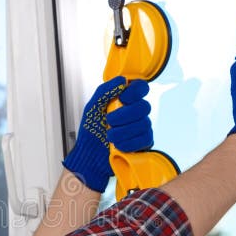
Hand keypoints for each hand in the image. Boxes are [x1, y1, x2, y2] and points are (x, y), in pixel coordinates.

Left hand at [63, 77, 153, 191]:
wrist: (90, 155)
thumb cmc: (91, 130)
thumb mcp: (92, 107)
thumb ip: (105, 91)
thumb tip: (122, 80)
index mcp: (125, 100)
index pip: (141, 87)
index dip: (134, 92)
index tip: (122, 98)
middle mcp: (136, 112)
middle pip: (144, 106)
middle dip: (124, 115)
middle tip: (109, 121)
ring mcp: (142, 127)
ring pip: (144, 124)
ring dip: (123, 131)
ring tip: (109, 136)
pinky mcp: (144, 143)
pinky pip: (145, 139)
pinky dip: (129, 142)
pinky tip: (118, 145)